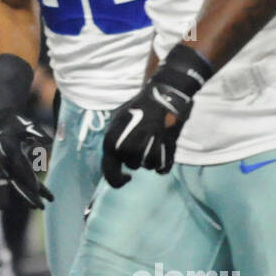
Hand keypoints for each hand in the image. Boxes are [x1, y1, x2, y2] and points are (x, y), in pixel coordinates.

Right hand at [0, 108, 52, 207]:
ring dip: (32, 195)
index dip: (28, 179)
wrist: (1, 120)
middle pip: (19, 182)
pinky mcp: (13, 166)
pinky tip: (41, 192)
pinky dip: (31, 187)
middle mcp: (7, 161)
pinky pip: (22, 180)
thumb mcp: (25, 124)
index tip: (37, 190)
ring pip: (21, 184)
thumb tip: (50, 141)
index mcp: (9, 150)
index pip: (20, 168)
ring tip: (46, 203)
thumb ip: (36, 132)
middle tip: (42, 207)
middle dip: (30, 195)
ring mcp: (9, 165)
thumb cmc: (15, 121)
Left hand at [100, 44, 212, 186]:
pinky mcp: (165, 151)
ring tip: (153, 141)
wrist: (163, 95)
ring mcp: (146, 150)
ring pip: (148, 166)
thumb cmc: (138, 107)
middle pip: (133, 166)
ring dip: (151, 159)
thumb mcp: (116, 120)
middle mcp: (126, 148)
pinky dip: (164, 162)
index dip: (117, 179)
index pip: (109, 171)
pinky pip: (162, 168)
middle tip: (142, 142)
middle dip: (136, 158)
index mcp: (111, 141)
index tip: (126, 178)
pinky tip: (164, 150)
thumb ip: (112, 140)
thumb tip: (113, 159)